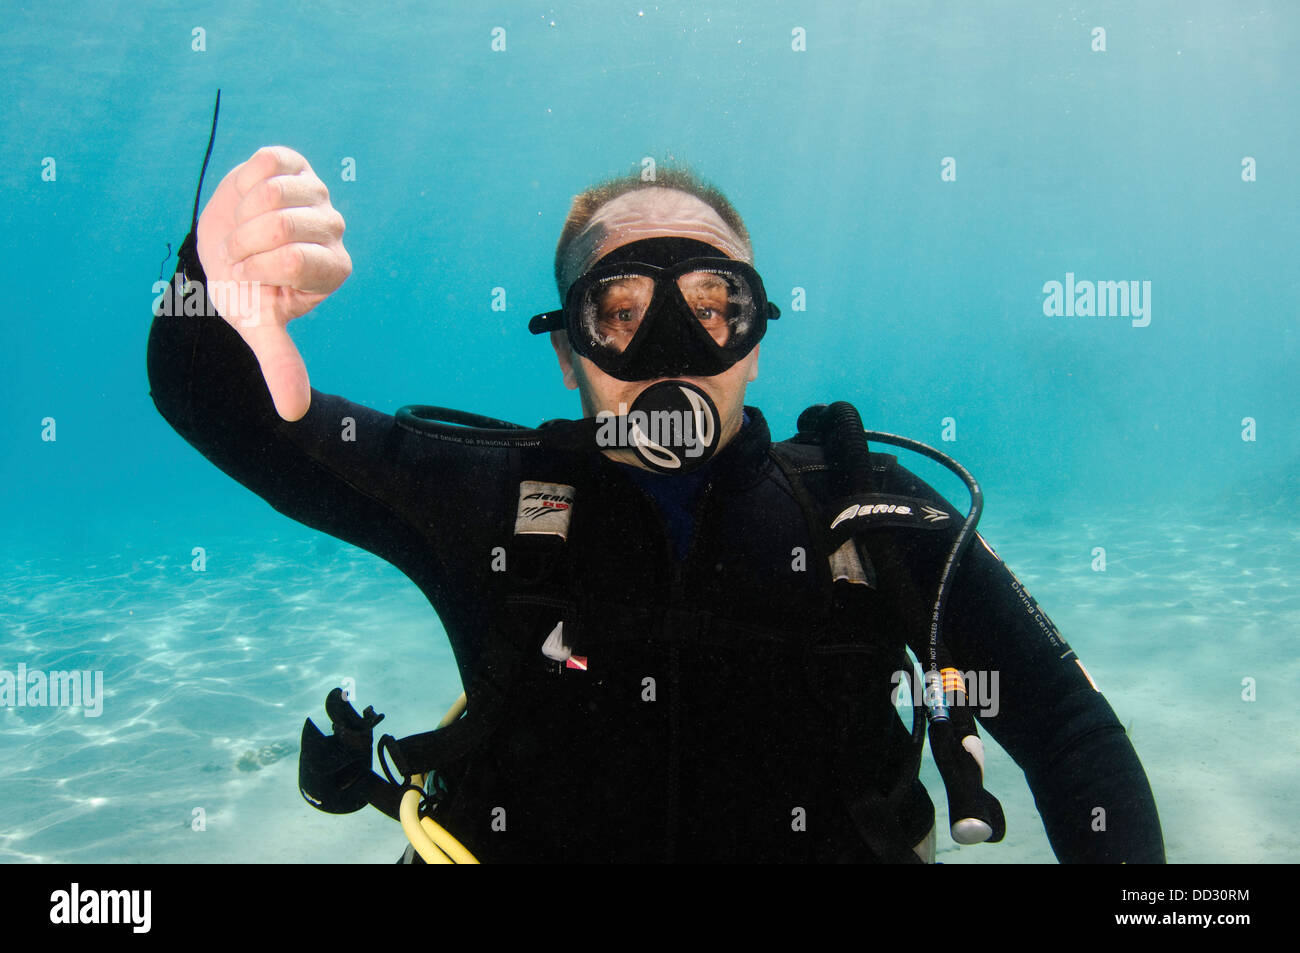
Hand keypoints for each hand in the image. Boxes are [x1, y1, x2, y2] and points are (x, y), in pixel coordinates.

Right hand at [195, 147, 350, 420]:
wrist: (220, 246)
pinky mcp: (295, 163)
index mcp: (333, 270)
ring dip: (242, 214)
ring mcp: (317, 194)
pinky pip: (267, 163)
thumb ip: (280, 362)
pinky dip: (245, 182)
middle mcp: (334, 231)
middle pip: (280, 227)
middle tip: (244, 255)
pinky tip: (250, 198)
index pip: (295, 261)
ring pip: (273, 193)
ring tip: (246, 228)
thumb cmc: (244, 289)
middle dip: (244, 243)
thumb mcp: (258, 325)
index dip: (256, 269)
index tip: (250, 279)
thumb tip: (294, 414)